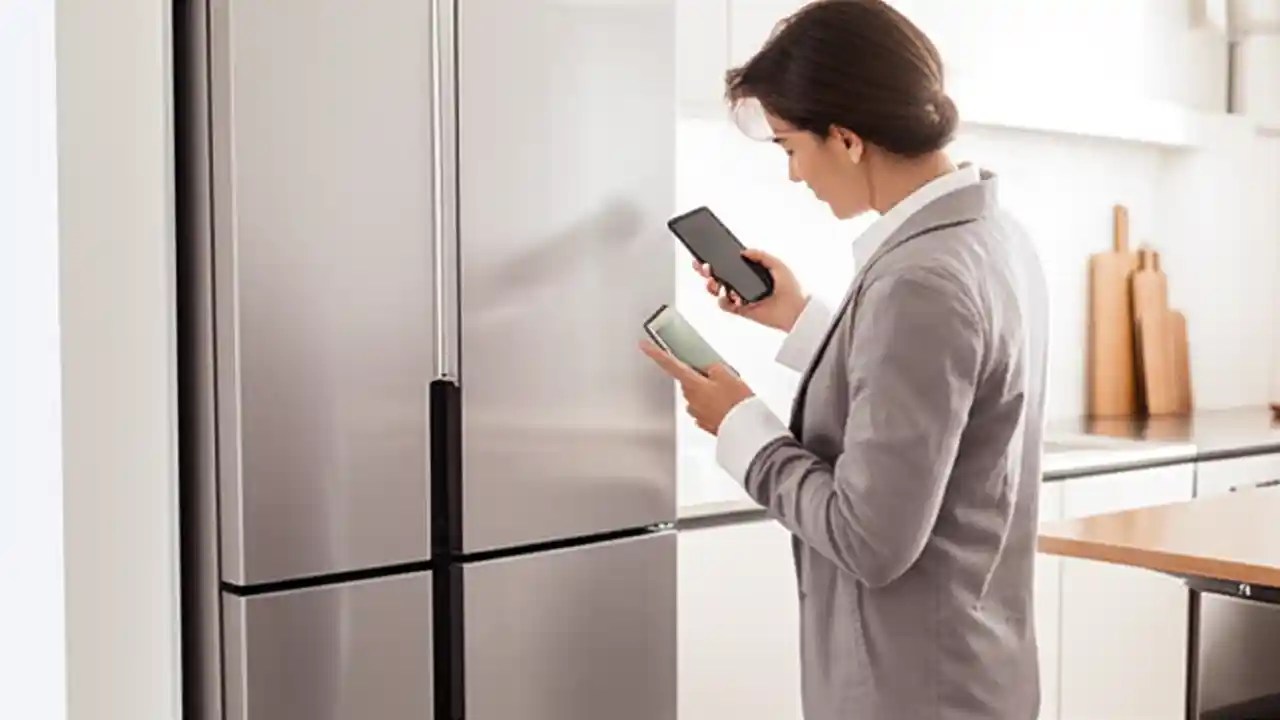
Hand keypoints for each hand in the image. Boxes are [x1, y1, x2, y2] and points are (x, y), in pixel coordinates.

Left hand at [639, 340, 753, 434]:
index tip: (643, 346)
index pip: (670, 365)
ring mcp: (696, 413)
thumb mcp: (729, 375)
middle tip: (719, 377)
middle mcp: (691, 399)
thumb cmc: (736, 403)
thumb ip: (714, 368)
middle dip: (699, 377)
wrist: (744, 429)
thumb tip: (710, 370)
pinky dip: (713, 406)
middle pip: (688, 381)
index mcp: (693, 384)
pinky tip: (726, 405)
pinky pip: (705, 409)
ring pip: (698, 396)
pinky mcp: (705, 423)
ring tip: (728, 394)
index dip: (655, 354)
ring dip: (708, 392)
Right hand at [695, 249, 807, 331]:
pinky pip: (725, 305)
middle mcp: (743, 284)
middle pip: (718, 275)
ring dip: (711, 285)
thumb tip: (744, 251)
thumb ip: (761, 255)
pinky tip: (728, 296)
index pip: (729, 264)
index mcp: (751, 272)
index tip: (706, 254)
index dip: (716, 259)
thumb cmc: (791, 289)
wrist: (796, 310)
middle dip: (706, 270)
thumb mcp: (777, 265)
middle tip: (704, 266)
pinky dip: (723, 301)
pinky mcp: (741, 310)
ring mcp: (741, 297)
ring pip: (717, 290)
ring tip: (714, 281)